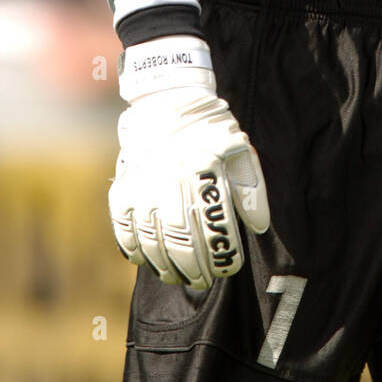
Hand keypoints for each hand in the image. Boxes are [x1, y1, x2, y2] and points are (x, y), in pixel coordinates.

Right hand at [108, 35, 269, 287]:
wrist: (165, 102)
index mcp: (205, 169)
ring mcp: (143, 186)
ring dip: (166, 267)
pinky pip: (124, 231)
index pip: (215, 227)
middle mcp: (172, 180)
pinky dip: (135, 251)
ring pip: (152, 242)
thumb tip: (258, 227)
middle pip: (182, 242)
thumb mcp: (239, 150)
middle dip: (195, 269)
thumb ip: (251, 189)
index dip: (223, 255)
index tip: (229, 267)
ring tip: (178, 276)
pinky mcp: (123, 189)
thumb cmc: (210, 130)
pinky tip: (148, 260)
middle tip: (203, 280)